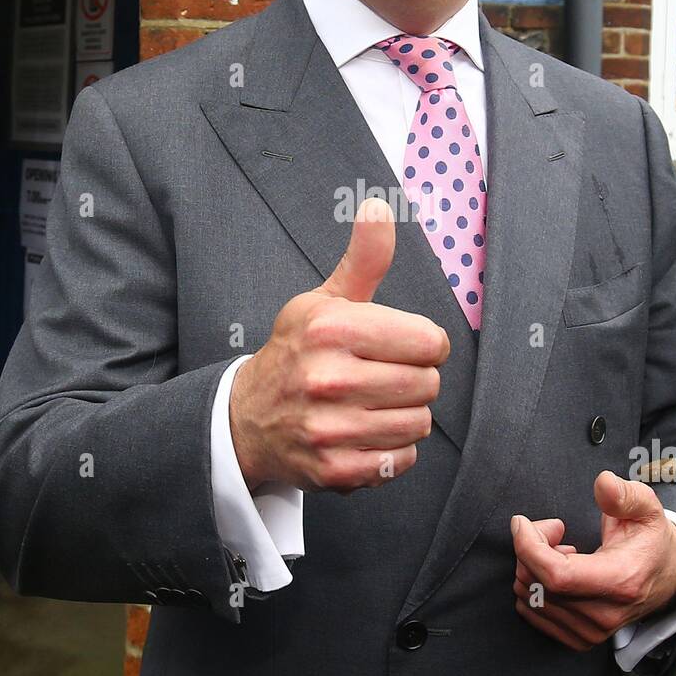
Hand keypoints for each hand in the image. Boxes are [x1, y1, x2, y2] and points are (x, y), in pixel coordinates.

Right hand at [228, 197, 449, 495]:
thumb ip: (364, 259)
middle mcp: (328, 379)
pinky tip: (366, 434)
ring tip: (374, 405)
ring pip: (419, 424)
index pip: (430, 342)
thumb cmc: (295, 352)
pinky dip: (392, 452)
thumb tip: (379, 206)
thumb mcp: (324, 300)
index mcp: (332, 329)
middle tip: (384, 377)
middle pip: (428, 384)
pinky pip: (401, 460)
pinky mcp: (334, 469)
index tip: (404, 346)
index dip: (425, 344)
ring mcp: (330, 428)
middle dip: (415, 380)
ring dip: (405, 416)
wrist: (245, 419)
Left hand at [510, 471, 675, 651]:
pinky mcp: (579, 639)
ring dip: (532, 566)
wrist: (667, 578)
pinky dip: (533, 586)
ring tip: (560, 550)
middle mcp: (604, 614)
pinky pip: (531, 612)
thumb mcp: (647, 508)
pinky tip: (557, 571)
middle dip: (530, 548)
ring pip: (529, 598)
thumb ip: (625, 495)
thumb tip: (603, 483)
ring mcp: (590, 632)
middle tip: (553, 530)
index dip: (528, 546)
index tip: (522, 522)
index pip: (557, 576)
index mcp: (621, 581)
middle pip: (537, 585)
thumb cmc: (651, 540)